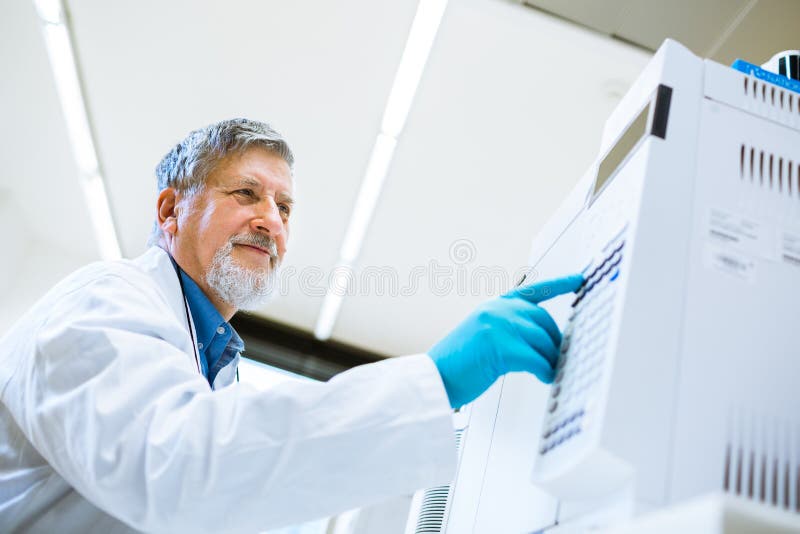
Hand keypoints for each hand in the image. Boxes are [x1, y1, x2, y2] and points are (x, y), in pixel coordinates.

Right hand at [429, 274, 582, 408]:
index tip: (578, 279)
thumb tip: (544, 343)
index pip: (533, 291)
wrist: (434, 378)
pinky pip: (538, 360)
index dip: (559, 284)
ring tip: (550, 372)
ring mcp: (499, 325)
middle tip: (557, 359)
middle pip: (544, 321)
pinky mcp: (502, 346)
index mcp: (494, 306)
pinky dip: (546, 371)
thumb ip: (509, 330)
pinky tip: (545, 378)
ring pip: (544, 342)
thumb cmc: (457, 364)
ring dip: (551, 360)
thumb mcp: (483, 336)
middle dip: (554, 342)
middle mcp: (497, 310)